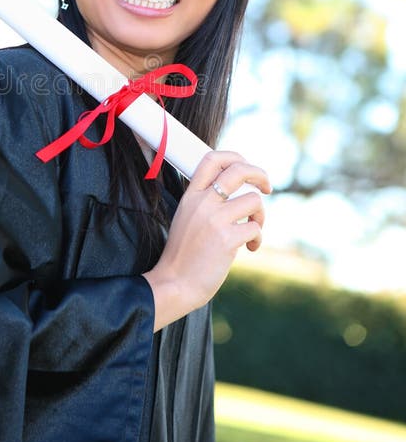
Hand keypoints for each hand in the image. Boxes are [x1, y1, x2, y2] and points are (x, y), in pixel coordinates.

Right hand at [143, 150, 271, 330]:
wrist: (175, 283)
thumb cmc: (183, 254)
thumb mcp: (187, 218)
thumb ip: (206, 202)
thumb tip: (236, 191)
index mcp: (191, 196)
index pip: (212, 159)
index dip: (235, 157)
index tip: (246, 167)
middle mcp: (202, 203)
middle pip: (238, 170)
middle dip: (260, 174)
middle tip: (267, 187)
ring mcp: (214, 220)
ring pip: (254, 200)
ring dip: (260, 215)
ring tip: (252, 229)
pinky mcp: (226, 239)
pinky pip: (255, 228)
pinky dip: (257, 238)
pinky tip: (250, 248)